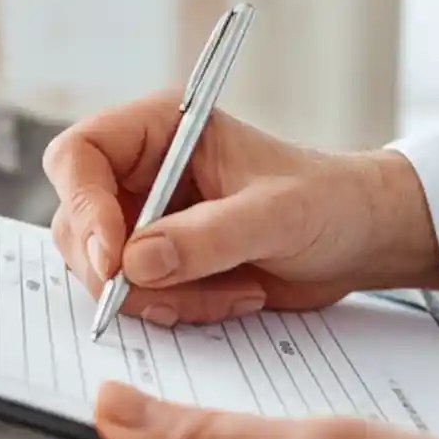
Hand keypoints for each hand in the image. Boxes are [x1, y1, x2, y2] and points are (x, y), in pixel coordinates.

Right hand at [42, 90, 438, 323]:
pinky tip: (229, 298)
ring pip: (99, 267)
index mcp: (157, 129)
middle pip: (77, 221)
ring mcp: (141, 219)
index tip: (111, 259)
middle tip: (168, 295)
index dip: (83, 205)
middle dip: (117, 269)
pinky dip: (172, 309)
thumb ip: (207, 236)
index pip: (79, 156)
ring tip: (227, 293)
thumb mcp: (276, 215)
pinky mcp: (155, 263)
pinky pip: (131, 296)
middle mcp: (137, 171)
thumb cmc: (329, 202)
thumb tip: (135, 262)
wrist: (361, 241)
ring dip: (154, 296)